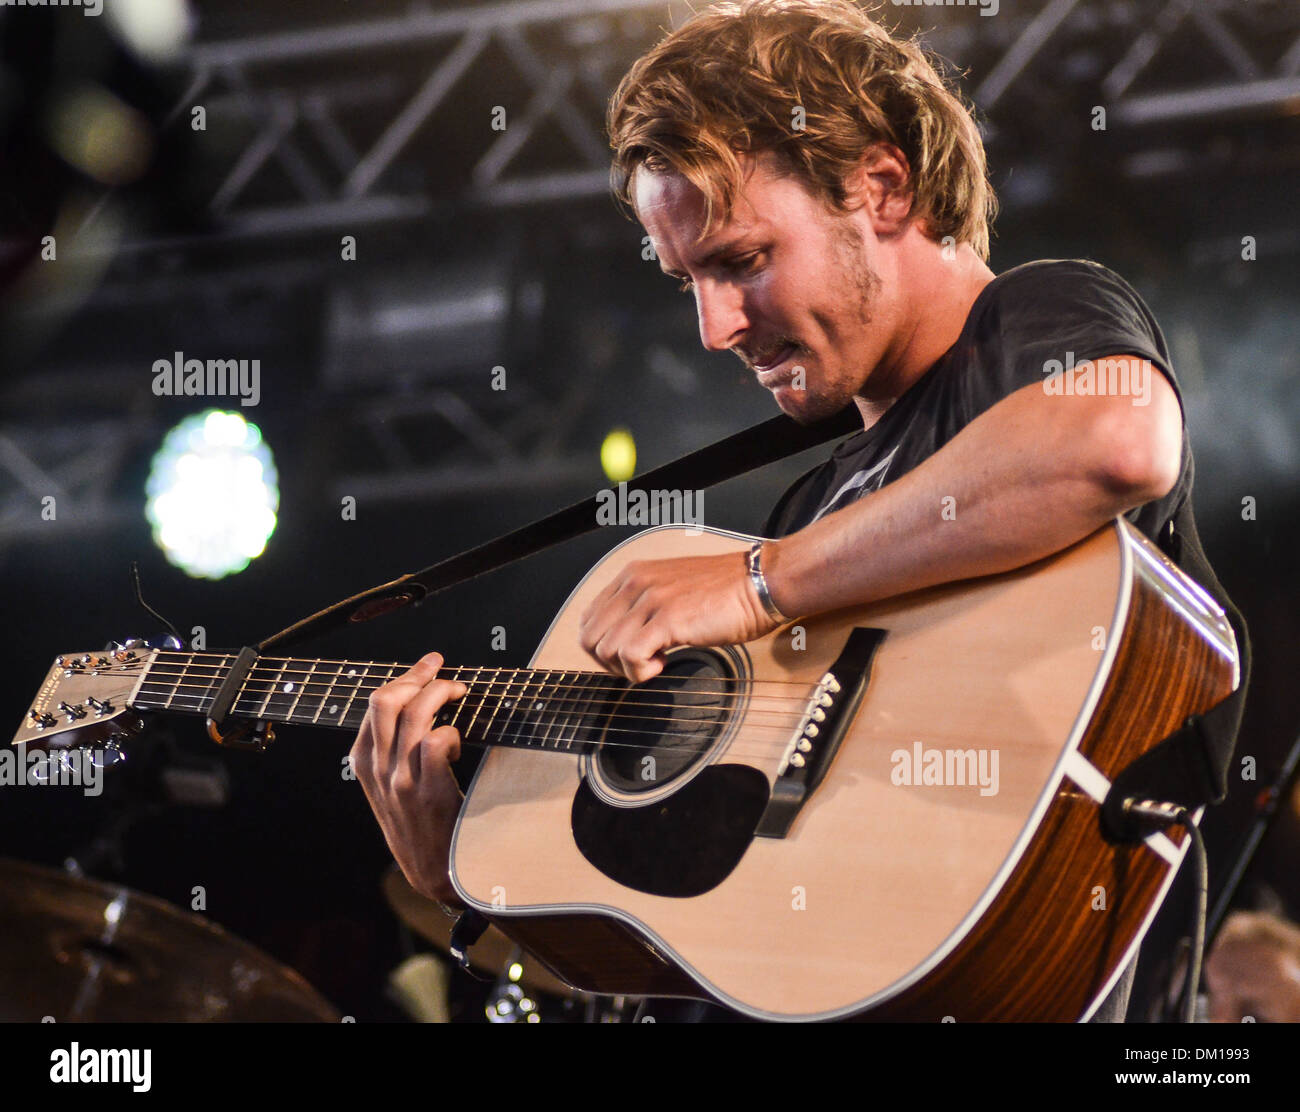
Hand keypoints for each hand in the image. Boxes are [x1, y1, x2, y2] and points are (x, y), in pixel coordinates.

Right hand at [349, 652, 467, 905]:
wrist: (435, 873)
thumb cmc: (421, 826)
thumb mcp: (392, 789)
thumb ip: (395, 753)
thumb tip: (418, 708)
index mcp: (364, 764)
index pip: (374, 706)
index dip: (404, 678)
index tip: (428, 666)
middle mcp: (378, 770)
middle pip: (385, 701)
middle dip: (417, 675)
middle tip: (443, 671)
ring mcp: (401, 782)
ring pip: (412, 715)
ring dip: (440, 693)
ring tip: (459, 693)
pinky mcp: (428, 794)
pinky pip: (434, 743)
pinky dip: (450, 732)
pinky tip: (458, 741)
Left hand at [577, 551, 781, 683]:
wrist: (759, 582)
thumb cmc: (725, 591)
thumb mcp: (671, 590)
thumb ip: (644, 607)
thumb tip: (624, 639)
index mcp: (632, 575)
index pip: (588, 618)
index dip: (602, 646)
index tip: (627, 655)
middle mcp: (635, 583)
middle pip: (590, 637)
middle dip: (610, 662)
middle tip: (639, 665)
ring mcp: (650, 600)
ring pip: (606, 649)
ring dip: (628, 668)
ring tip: (656, 663)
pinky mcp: (667, 619)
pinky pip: (630, 656)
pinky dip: (641, 671)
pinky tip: (663, 664)